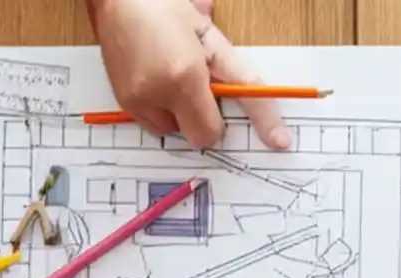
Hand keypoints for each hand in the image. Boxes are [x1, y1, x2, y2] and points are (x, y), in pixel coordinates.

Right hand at [90, 0, 289, 149]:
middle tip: (197, 83)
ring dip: (182, 113)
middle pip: (200, 134)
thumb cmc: (167, 11)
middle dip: (205, 115)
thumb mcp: (209, 37)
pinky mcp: (125, 103)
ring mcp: (137, 102)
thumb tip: (241, 111)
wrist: (119, 0)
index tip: (280, 141)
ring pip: (177, 131)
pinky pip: (155, 125)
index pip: (220, 120)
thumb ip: (231, 76)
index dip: (253, 127)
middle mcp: (158, 95)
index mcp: (184, 76)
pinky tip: (156, 79)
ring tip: (172, 75)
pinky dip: (162, 110)